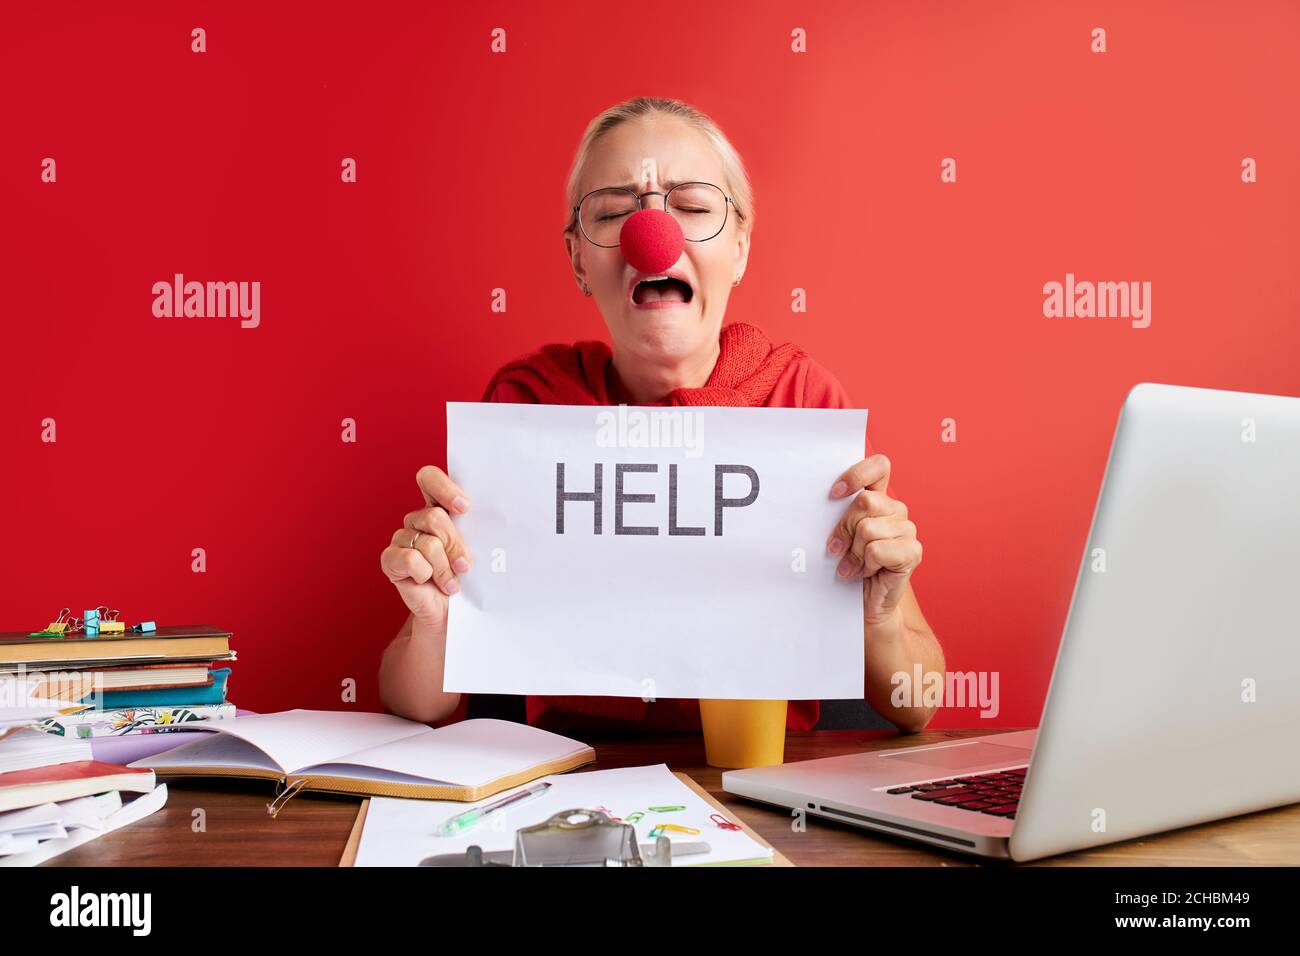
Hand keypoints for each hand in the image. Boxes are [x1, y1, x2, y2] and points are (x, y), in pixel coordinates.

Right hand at [379, 466, 471, 627]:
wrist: (450, 612)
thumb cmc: (464, 578)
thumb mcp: (473, 550)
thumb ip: (472, 530)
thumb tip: (483, 522)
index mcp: (437, 508)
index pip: (429, 479)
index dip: (444, 488)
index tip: (464, 508)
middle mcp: (417, 520)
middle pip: (434, 516)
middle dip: (454, 544)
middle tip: (464, 565)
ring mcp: (402, 538)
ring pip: (427, 542)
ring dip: (444, 567)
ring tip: (452, 582)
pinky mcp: (390, 559)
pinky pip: (410, 559)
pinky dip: (426, 574)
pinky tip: (431, 583)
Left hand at [826, 454, 921, 625]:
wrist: (863, 602)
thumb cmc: (847, 565)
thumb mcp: (837, 534)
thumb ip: (836, 514)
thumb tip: (821, 501)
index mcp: (879, 498)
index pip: (878, 466)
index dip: (856, 475)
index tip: (833, 494)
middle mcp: (896, 509)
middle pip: (864, 502)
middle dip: (844, 528)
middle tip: (837, 548)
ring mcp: (907, 530)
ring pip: (868, 529)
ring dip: (853, 552)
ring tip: (852, 564)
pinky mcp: (913, 552)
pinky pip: (878, 550)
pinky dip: (865, 564)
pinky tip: (864, 572)